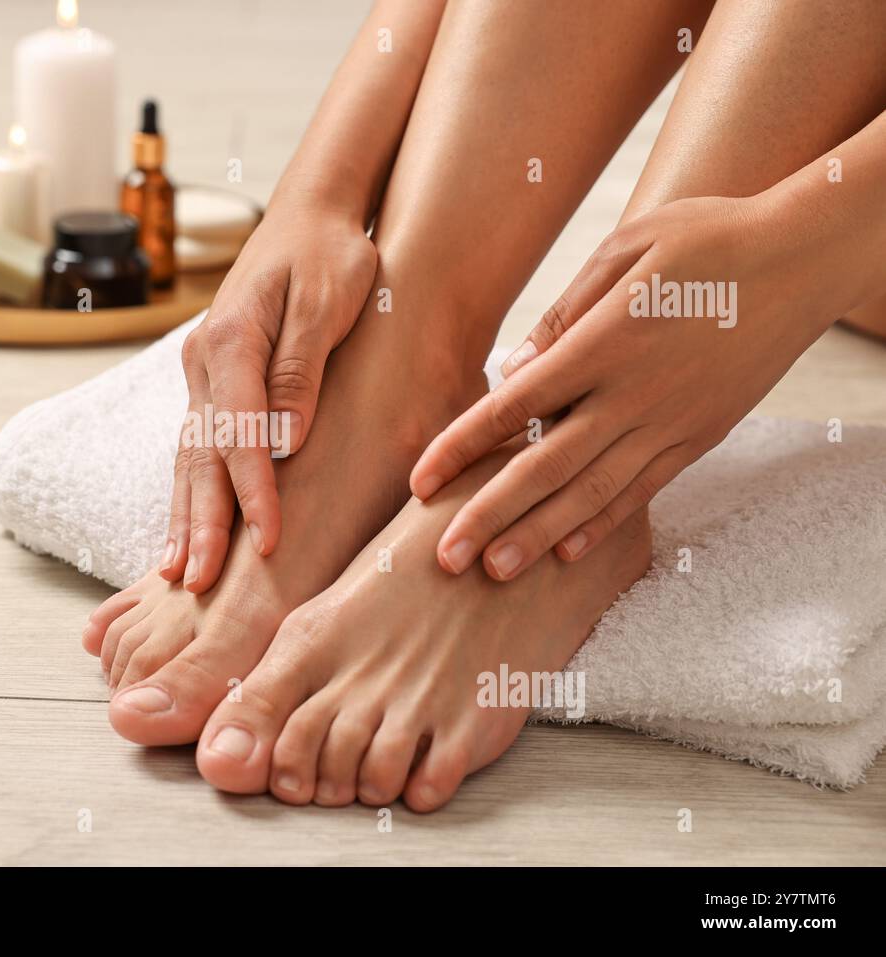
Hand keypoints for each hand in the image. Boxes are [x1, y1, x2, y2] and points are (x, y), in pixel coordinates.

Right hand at [162, 199, 377, 591]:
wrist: (312, 213)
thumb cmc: (333, 253)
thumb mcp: (329, 300)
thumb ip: (303, 369)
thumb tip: (285, 440)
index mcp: (232, 340)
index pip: (240, 434)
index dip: (254, 494)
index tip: (269, 543)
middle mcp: (205, 359)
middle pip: (199, 455)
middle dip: (201, 522)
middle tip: (199, 583)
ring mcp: (201, 370)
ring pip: (189, 455)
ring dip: (185, 515)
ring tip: (178, 574)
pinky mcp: (212, 380)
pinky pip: (196, 445)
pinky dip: (190, 491)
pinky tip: (186, 530)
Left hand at [409, 194, 834, 579]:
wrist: (805, 258)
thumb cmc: (705, 240)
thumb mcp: (624, 250)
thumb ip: (563, 315)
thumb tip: (511, 372)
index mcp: (604, 343)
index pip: (513, 407)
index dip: (460, 447)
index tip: (419, 481)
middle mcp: (634, 394)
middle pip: (544, 467)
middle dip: (487, 514)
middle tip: (442, 558)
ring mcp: (671, 422)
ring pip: (592, 492)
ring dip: (538, 535)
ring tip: (494, 571)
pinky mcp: (701, 437)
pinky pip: (643, 490)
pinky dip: (603, 523)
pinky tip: (567, 552)